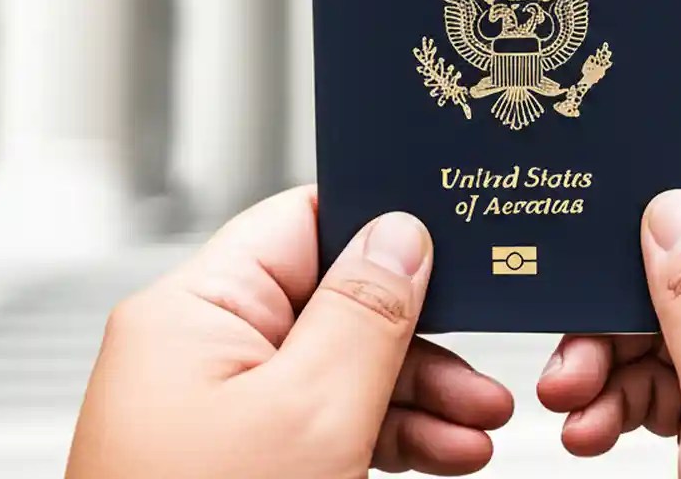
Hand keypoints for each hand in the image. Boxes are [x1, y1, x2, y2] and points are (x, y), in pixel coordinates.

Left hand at [67, 187, 512, 477]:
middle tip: (484, 371)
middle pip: (336, 304)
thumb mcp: (312, 413)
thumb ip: (365, 313)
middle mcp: (203, 353)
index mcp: (195, 311)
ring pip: (344, 371)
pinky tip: (446, 454)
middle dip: (420, 339)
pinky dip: (392, 436)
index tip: (453, 244)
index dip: (382, 228)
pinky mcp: (248, 461)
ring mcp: (225, 413)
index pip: (302, 224)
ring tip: (481, 428)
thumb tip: (403, 236)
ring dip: (421, 396)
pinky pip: (331, 424)